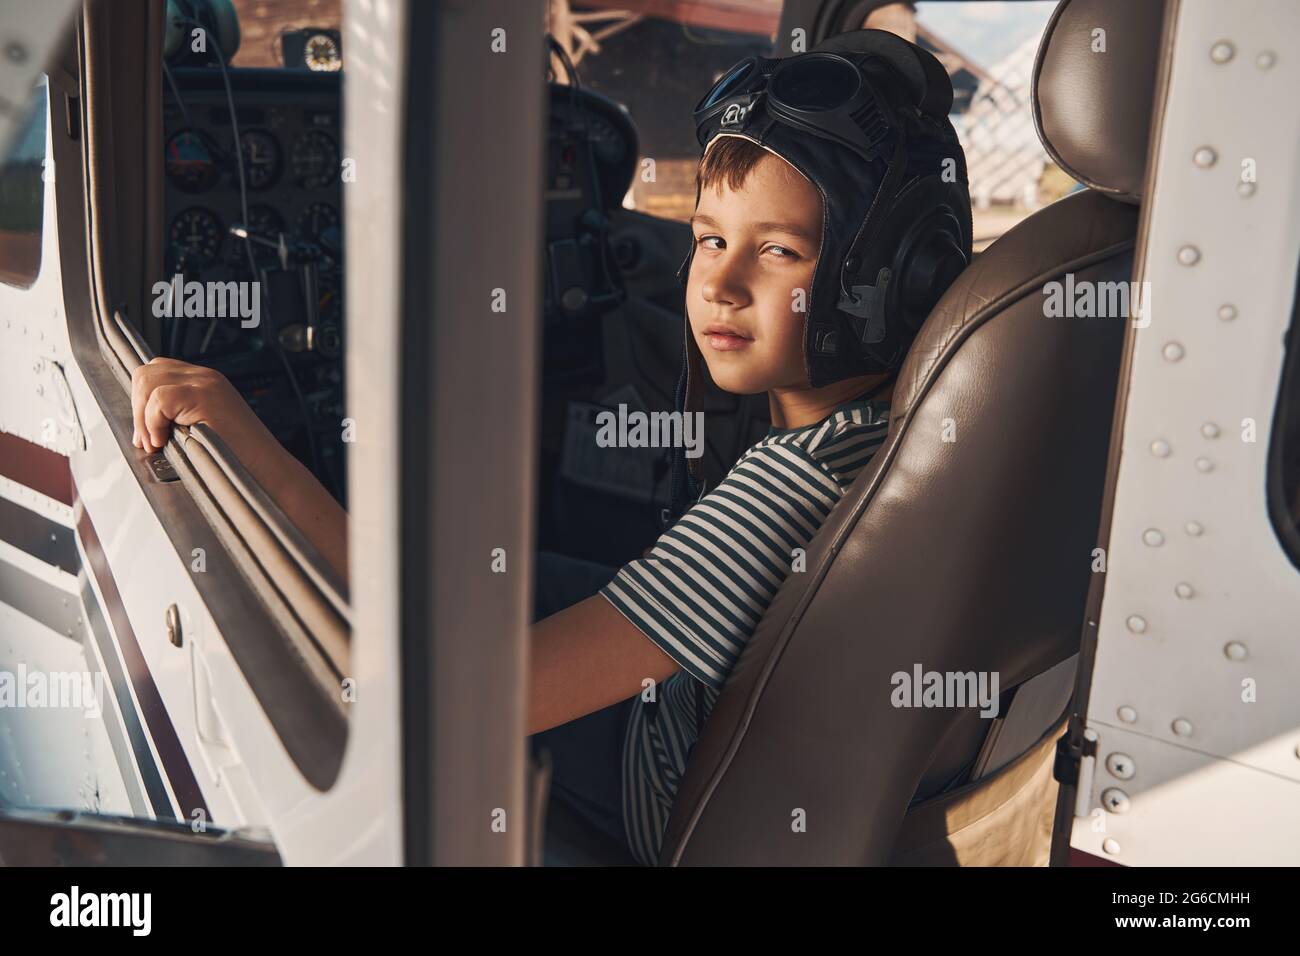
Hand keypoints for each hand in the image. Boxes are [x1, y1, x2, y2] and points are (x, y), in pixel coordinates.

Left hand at [130, 357, 255, 453]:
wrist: (265, 470)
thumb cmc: (236, 460)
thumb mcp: (200, 431)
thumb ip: (177, 419)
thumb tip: (142, 426)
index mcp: (205, 383)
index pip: (158, 371)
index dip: (143, 400)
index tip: (148, 432)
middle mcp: (205, 377)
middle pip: (147, 372)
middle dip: (137, 408)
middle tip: (149, 440)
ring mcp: (205, 384)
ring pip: (148, 381)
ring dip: (143, 416)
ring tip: (157, 442)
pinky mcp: (203, 397)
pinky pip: (158, 399)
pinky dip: (153, 422)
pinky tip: (165, 441)